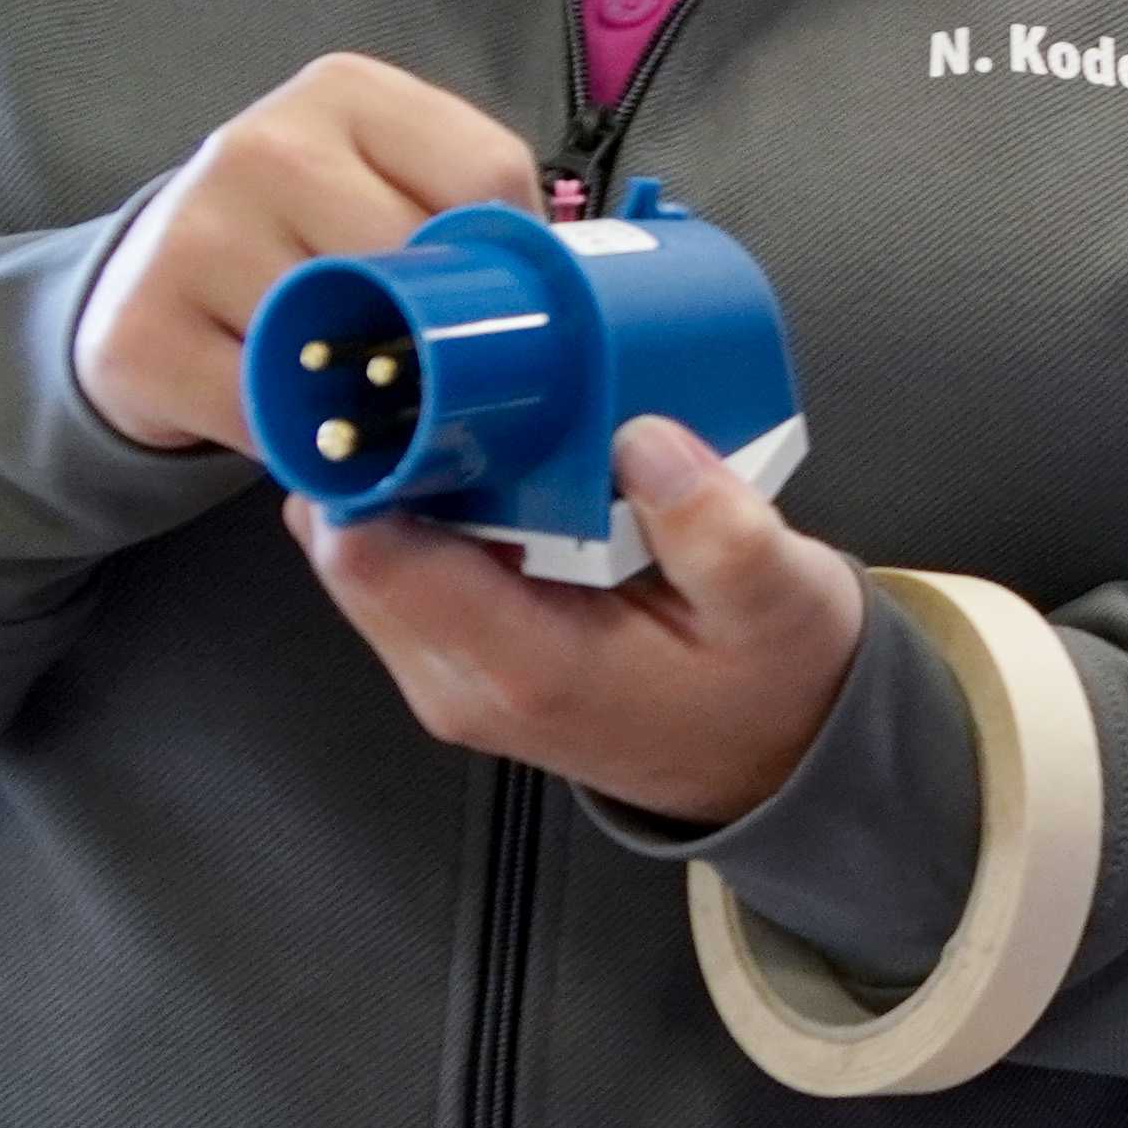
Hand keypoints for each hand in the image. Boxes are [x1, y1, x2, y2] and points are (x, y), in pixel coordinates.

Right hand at [71, 54, 539, 454]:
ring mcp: (194, 235)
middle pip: (416, 260)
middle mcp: (262, 145)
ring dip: (378, 396)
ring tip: (382, 400)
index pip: (486, 176)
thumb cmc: (305, 240)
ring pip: (344, 341)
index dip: (512, 258)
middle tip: (454, 375)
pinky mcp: (141, 332)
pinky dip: (310, 440)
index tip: (504, 299)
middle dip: (446, 333)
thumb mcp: (390, 190)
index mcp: (347, 93)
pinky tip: (313, 424)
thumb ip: (472, 215)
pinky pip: (272, 414)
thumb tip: (579, 295)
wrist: (152, 290)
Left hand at [291, 420, 870, 824]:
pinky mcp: (452, 651)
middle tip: (455, 364)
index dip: (368, 454)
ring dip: (396, 466)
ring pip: (358, 548)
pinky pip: (394, 560)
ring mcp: (445, 669)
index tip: (412, 375)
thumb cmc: (771, 686)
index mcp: (526, 666)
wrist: (770, 763)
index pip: (373, 557)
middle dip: (378, 443)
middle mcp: (459, 678)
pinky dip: (420, 497)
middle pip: (345, 542)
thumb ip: (717, 528)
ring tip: (476, 395)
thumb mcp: (782, 602)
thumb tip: (640, 437)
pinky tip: (489, 451)